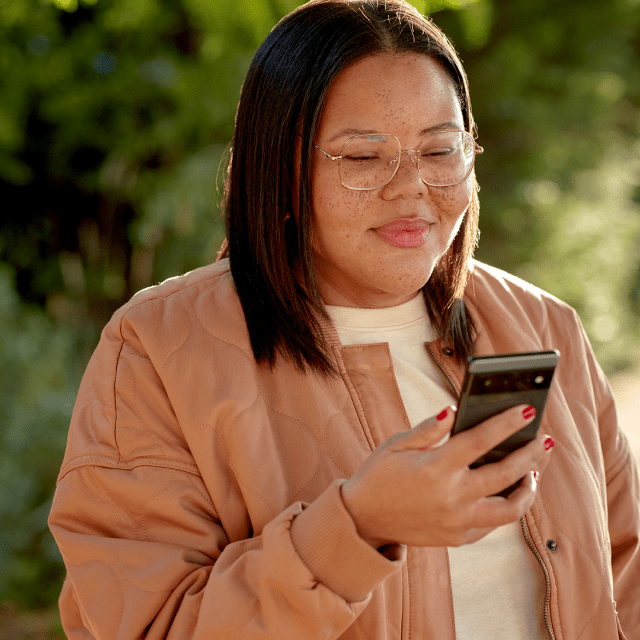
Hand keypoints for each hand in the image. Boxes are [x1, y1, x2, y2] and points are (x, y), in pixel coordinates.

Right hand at [341, 404, 552, 548]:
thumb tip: (455, 410)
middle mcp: (451, 497)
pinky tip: (510, 490)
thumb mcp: (396, 445)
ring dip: (528, 488)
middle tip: (543, 439)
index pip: (480, 440)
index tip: (527, 410)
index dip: (506, 423)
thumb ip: (429, 429)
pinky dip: (506, 506)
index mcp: (435, 468)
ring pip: (510, 509)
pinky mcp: (458, 538)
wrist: (363, 519)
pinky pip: (493, 523)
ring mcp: (457, 522)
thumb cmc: (379, 475)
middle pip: (505, 474)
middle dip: (530, 453)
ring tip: (534, 470)